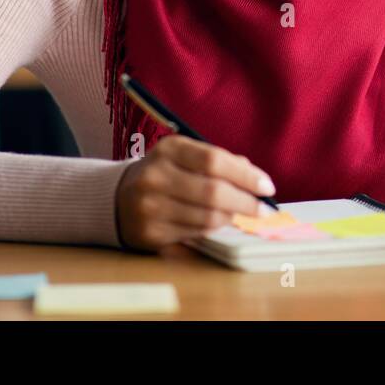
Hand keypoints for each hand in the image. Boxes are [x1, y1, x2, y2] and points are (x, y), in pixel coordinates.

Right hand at [115, 135, 276, 251]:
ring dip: (231, 218)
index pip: (214, 160)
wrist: (117, 198)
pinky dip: (213, 229)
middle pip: (213, 192)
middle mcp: (155, 176)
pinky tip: (219, 223)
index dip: (246, 175)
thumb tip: (257, 178)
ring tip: (240, 214)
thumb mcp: (186, 156)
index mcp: (168, 149)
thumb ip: (221, 161)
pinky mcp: (150, 233)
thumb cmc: (166, 173)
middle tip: (263, 209)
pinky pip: (195, 234)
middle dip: (245, 202)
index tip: (267, 187)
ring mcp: (150, 207)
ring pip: (207, 218)